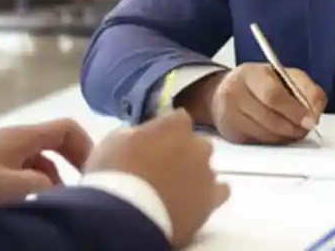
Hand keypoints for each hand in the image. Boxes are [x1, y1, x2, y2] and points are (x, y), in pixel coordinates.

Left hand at [0, 118, 91, 206]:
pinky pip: (14, 179)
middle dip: (66, 177)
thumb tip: (63, 191)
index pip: (68, 130)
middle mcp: (12, 142)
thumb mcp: (14, 186)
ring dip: (44, 189)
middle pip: (53, 153)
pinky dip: (25, 194)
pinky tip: (20, 212)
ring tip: (43, 211)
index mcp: (23, 136)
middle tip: (70, 201)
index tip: (92, 176)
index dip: (86, 149)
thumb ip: (46, 184)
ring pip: (34, 169)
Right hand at [87, 110, 229, 247]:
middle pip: (195, 142)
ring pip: (206, 167)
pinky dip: (208, 194)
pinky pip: (219, 191)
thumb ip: (138, 133)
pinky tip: (193, 201)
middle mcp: (198, 144)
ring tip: (172, 189)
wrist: (126, 215)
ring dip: (193, 173)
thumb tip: (144, 135)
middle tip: (160, 167)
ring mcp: (207, 172)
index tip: (151, 141)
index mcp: (176, 125)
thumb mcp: (116, 140)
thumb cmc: (115, 172)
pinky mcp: (212, 199)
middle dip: (182, 151)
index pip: (177, 118)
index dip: (165, 130)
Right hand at [185, 63, 326, 144]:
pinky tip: (279, 134)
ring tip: (295, 130)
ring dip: (286, 136)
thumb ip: (306, 89)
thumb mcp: (284, 76)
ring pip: (265, 133)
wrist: (223, 92)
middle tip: (306, 128)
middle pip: (269, 116)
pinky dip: (274, 141)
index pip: (273, 94)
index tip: (310, 119)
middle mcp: (235, 93)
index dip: (294, 110)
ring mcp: (229, 114)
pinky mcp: (230, 133)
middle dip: (293, 126)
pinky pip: (258, 142)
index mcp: (251, 73)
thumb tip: (315, 112)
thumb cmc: (260, 84)